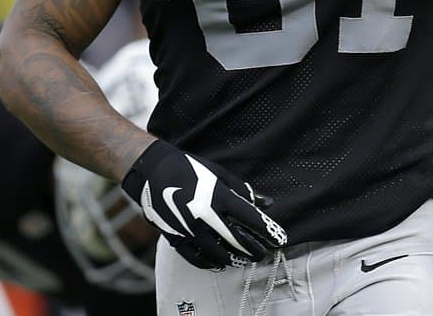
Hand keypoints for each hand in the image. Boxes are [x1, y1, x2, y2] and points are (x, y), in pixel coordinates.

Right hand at [121, 140, 286, 269]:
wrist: (153, 171)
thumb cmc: (190, 169)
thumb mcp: (220, 174)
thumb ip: (244, 191)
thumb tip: (266, 203)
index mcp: (219, 197)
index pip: (250, 219)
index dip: (267, 231)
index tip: (279, 239)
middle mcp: (206, 216)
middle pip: (237, 241)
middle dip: (254, 250)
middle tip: (264, 254)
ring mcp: (189, 229)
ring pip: (217, 253)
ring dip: (234, 259)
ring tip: (244, 260)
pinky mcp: (175, 237)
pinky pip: (195, 257)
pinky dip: (209, 263)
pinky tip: (219, 264)